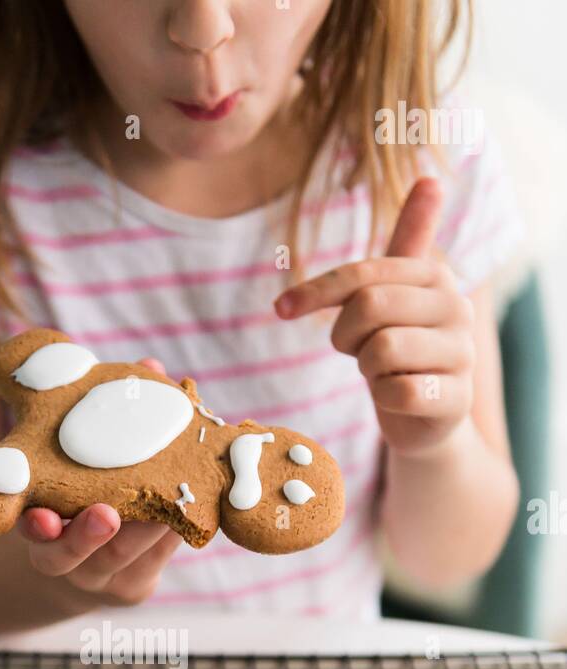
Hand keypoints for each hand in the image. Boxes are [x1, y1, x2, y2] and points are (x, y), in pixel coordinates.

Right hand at [17, 357, 181, 604]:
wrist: (86, 565)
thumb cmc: (79, 498)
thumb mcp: (74, 465)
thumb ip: (99, 425)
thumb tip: (151, 368)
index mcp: (38, 531)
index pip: (31, 533)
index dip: (36, 526)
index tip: (40, 515)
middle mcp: (65, 561)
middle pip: (73, 558)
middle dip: (88, 535)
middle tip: (106, 512)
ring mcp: (102, 579)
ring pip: (124, 559)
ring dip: (149, 527)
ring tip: (172, 497)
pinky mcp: (137, 587)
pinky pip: (159, 557)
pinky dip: (178, 527)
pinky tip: (200, 500)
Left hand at [275, 179, 475, 458]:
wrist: (428, 415)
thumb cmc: (400, 348)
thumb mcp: (394, 294)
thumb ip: (406, 241)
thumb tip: (431, 177)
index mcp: (434, 276)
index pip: (364, 274)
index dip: (317, 291)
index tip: (281, 308)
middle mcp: (456, 308)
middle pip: (370, 306)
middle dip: (347, 335)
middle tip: (357, 350)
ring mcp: (461, 354)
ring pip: (382, 350)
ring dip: (368, 369)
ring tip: (385, 373)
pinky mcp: (455, 398)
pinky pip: (397, 392)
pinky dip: (383, 399)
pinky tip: (398, 398)